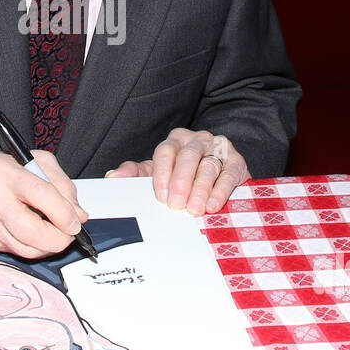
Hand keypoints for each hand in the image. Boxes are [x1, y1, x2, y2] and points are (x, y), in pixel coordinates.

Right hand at [0, 148, 88, 258]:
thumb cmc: (5, 169)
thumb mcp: (37, 162)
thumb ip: (62, 185)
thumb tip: (78, 215)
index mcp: (5, 173)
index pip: (41, 195)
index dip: (64, 213)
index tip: (76, 221)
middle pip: (32, 232)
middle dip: (59, 238)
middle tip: (70, 233)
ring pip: (27, 249)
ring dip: (50, 246)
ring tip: (57, 233)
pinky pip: (19, 252)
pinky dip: (36, 248)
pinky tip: (39, 235)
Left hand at [105, 127, 248, 215]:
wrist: (221, 175)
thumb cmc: (184, 176)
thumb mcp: (159, 174)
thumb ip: (136, 174)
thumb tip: (113, 177)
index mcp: (175, 141)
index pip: (166, 152)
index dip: (162, 174)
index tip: (161, 196)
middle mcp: (197, 140)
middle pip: (188, 157)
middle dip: (182, 182)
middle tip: (177, 205)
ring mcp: (219, 149)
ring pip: (208, 166)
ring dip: (201, 189)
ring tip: (195, 209)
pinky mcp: (237, 162)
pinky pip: (229, 174)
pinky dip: (220, 190)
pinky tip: (212, 204)